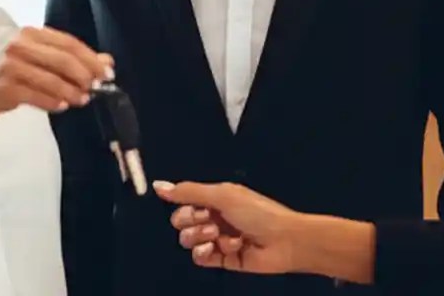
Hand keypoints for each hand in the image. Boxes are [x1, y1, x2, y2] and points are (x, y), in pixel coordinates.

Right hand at [0, 26, 112, 116]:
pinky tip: (62, 106)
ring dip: (70, 91)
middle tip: (96, 88)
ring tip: (83, 100)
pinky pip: (33, 95)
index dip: (90, 58)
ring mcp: (8, 65)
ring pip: (49, 78)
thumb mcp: (42, 61)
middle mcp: (17, 45)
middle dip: (83, 75)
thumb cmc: (14, 73)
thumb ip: (73, 59)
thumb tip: (107, 61)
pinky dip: (51, 101)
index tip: (108, 73)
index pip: (68, 43)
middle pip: (61, 59)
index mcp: (30, 34)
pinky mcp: (2, 87)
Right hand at [154, 180, 301, 273]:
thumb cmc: (259, 213)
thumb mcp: (223, 195)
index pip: (184, 202)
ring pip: (189, 241)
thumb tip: (158, 185)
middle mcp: (215, 217)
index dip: (187, 208)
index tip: (201, 209)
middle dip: (193, 223)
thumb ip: (189, 191)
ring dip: (201, 238)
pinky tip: (217, 250)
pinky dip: (205, 254)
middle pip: (181, 222)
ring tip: (219, 237)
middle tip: (213, 223)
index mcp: (216, 198)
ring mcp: (218, 238)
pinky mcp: (223, 259)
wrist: (285, 241)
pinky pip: (200, 258)